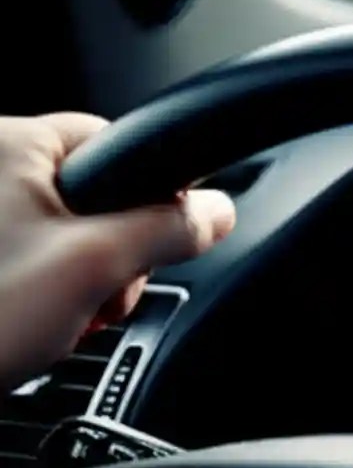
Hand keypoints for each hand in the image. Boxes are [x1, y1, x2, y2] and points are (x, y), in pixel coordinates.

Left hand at [0, 113, 233, 387]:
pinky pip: (28, 261)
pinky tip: (31, 325)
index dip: (150, 200)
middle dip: (108, 257)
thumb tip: (217, 211)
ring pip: (62, 236)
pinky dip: (42, 295)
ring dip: (77, 284)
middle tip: (93, 298)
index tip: (147, 249)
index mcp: (10, 143)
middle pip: (93, 196)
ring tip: (55, 319)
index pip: (117, 143)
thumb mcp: (92, 269)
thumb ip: (167, 230)